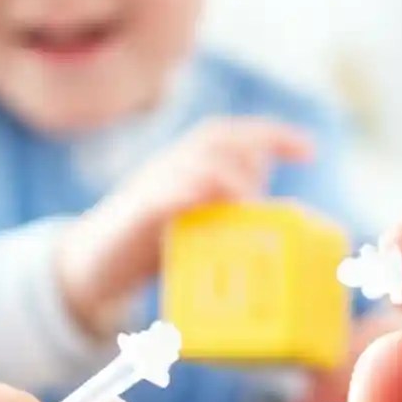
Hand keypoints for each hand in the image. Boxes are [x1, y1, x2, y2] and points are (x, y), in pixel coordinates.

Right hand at [57, 117, 312, 335]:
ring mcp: (149, 189)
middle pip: (216, 138)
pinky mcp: (133, 218)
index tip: (310, 150)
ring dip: (229, 177)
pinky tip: (205, 202)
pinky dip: (186, 196)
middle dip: (254, 152)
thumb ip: (228, 216)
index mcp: (185, 166)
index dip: (271, 135)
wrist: (90, 265)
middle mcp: (168, 167)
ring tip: (248, 204)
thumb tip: (280, 224)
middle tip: (270, 190)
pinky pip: (160, 198)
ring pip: (193, 162)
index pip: (230, 135)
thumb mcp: (195, 226)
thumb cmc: (148, 246)